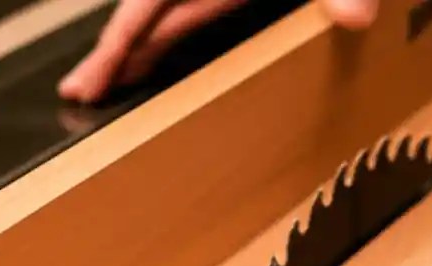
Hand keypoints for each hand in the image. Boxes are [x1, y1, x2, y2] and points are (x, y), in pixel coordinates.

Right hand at [58, 0, 379, 103]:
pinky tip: (148, 58)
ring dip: (133, 47)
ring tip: (103, 84)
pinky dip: (163, 36)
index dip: (116, 45)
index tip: (89, 81)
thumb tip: (357, 17)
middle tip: (75, 92)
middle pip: (145, 9)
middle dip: (110, 52)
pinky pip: (189, 9)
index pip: (148, 5)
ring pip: (162, 11)